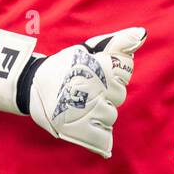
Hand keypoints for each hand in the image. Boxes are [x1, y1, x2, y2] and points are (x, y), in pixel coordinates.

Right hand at [0, 27, 146, 157]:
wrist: (31, 85)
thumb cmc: (63, 66)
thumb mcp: (88, 49)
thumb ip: (117, 42)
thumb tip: (141, 34)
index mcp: (97, 66)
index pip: (124, 70)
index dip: (112, 73)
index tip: (96, 72)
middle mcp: (94, 88)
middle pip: (119, 95)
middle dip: (106, 93)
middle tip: (84, 88)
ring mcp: (87, 111)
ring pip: (111, 116)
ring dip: (99, 112)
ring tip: (80, 105)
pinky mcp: (78, 131)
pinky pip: (104, 139)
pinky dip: (98, 135)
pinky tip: (86, 124)